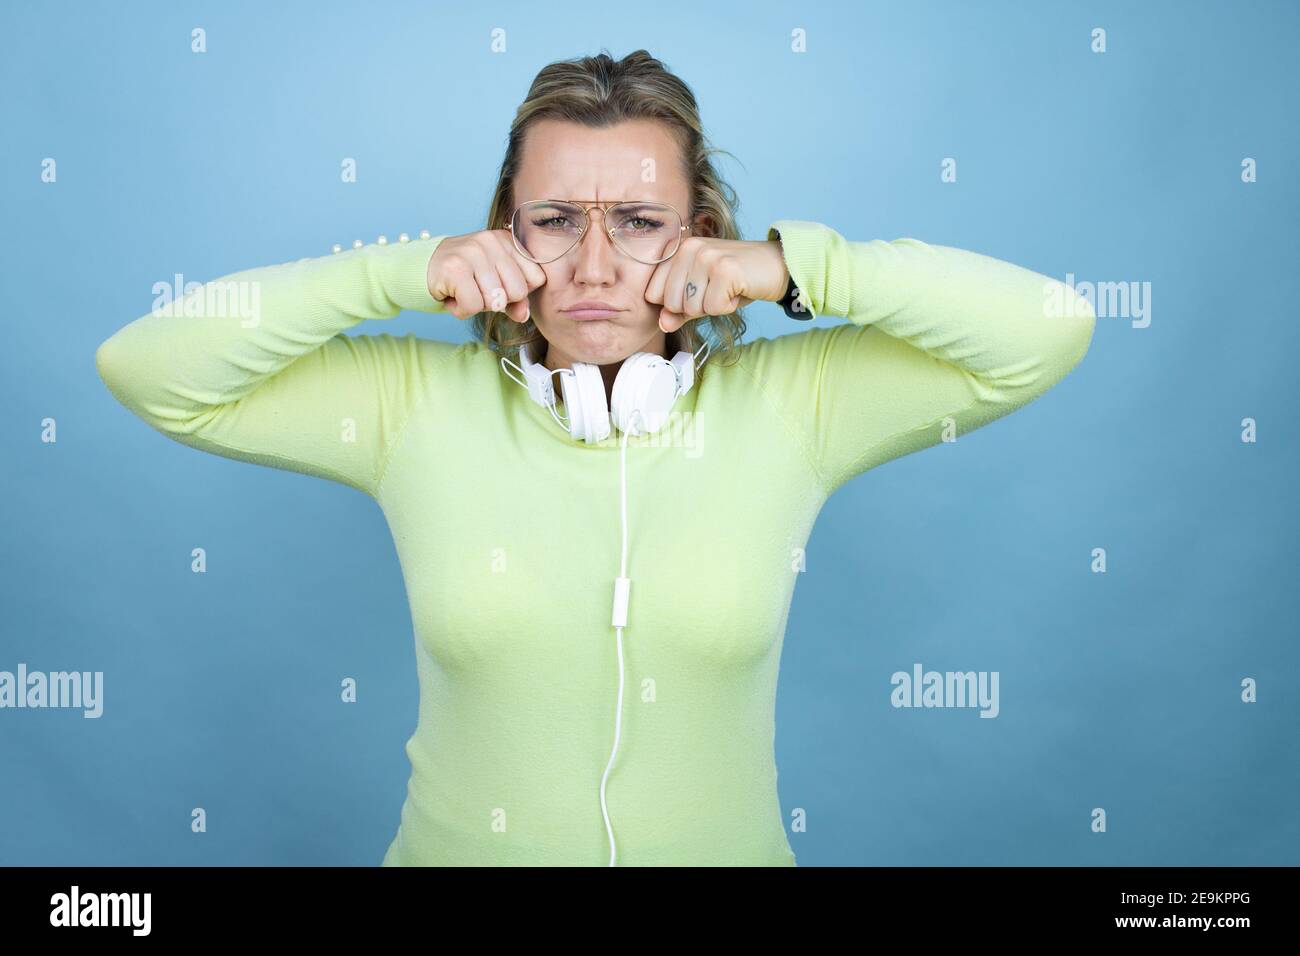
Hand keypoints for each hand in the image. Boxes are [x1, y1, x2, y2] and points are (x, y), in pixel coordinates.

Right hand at [426, 228, 546, 321]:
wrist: (420, 269)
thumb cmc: (463, 278)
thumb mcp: (495, 284)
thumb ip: (516, 300)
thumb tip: (524, 316)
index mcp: (507, 240)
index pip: (536, 278)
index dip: (518, 292)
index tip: (498, 286)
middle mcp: (491, 241)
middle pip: (518, 291)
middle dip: (498, 301)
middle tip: (477, 290)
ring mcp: (472, 251)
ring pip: (496, 300)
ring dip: (478, 306)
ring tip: (464, 291)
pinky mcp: (455, 267)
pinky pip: (473, 306)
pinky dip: (462, 311)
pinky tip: (453, 297)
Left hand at [644, 237, 789, 332]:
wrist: (778, 265)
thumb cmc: (739, 280)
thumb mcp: (703, 294)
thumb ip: (678, 309)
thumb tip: (662, 324)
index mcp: (678, 249)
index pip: (653, 293)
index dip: (676, 304)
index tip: (699, 291)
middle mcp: (689, 248)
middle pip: (671, 304)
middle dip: (696, 307)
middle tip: (717, 290)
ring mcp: (706, 257)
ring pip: (691, 308)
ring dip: (713, 307)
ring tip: (728, 289)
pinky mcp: (724, 269)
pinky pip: (712, 308)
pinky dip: (727, 307)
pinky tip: (738, 290)